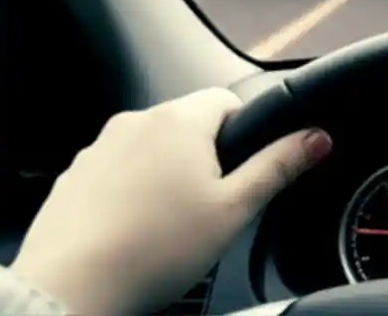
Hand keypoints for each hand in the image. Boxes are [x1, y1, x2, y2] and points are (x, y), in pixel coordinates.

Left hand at [11, 88, 331, 314]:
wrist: (71, 288)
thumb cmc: (153, 252)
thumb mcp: (233, 211)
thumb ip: (277, 167)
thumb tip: (316, 137)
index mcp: (179, 121)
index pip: (227, 100)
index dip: (245, 133)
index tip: (245, 171)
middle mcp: (135, 122)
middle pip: (187, 126)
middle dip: (204, 160)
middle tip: (211, 209)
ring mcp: (98, 149)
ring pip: (150, 151)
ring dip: (165, 177)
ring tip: (169, 229)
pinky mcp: (73, 178)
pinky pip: (116, 175)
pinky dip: (129, 196)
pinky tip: (135, 234)